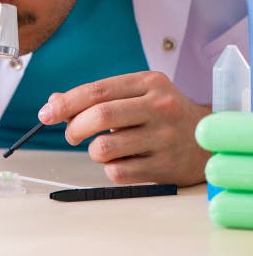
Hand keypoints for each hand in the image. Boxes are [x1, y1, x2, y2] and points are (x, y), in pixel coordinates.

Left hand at [37, 71, 210, 186]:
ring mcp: (165, 138)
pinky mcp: (166, 166)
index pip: (96, 91)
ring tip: (106, 148)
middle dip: (74, 128)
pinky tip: (125, 161)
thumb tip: (53, 102)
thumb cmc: (161, 115)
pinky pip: (117, 172)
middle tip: (71, 135)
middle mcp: (159, 107)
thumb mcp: (136, 95)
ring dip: (93, 151)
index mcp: (148, 83)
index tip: (46, 114)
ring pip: (104, 148)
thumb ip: (96, 97)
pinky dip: (111, 169)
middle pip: (99, 116)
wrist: (209, 139)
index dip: (65, 103)